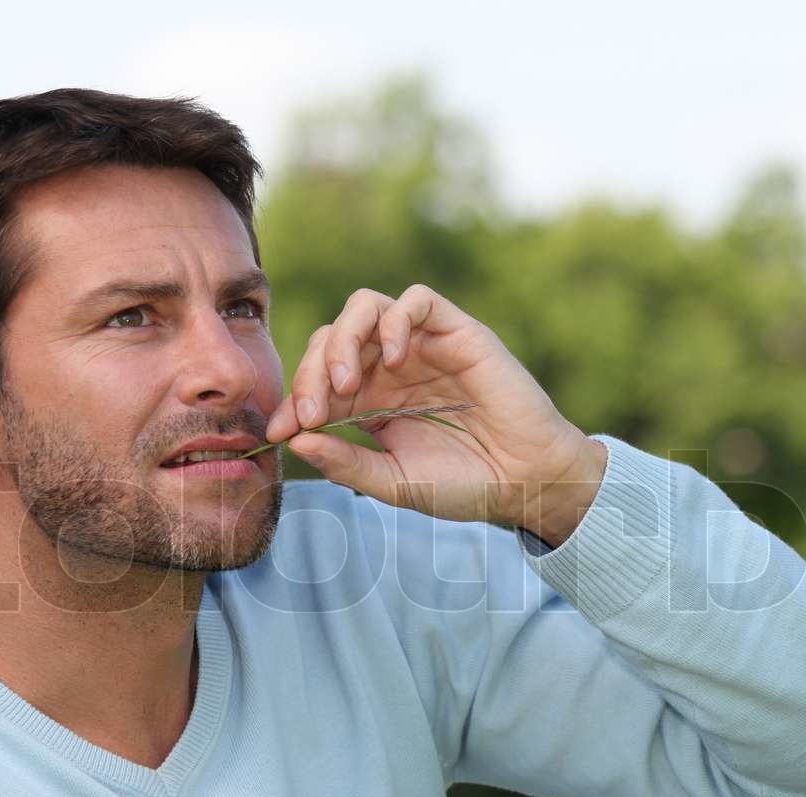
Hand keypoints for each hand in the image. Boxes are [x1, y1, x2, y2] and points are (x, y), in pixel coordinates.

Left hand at [263, 284, 607, 545]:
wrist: (526, 482)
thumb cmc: (465, 486)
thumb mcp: (394, 482)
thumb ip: (346, 463)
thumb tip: (297, 440)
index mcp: (371, 401)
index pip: (316, 379)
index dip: (292, 400)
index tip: (279, 432)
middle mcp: (391, 367)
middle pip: (331, 339)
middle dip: (310, 374)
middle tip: (311, 413)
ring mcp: (422, 346)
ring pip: (364, 308)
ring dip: (343, 341)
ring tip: (345, 385)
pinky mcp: (456, 331)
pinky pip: (416, 300)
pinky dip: (395, 321)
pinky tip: (393, 361)